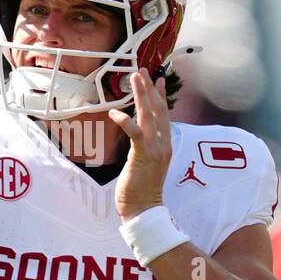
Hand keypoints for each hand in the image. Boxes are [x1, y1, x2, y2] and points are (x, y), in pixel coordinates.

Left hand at [109, 70, 171, 221]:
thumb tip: (139, 137)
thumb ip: (146, 148)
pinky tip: (115, 112)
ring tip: (135, 76)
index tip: (159, 79)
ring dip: (142, 94)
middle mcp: (164, 144)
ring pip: (149, 115)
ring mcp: (156, 149)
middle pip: (158, 109)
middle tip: (142, 70)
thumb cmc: (141, 190)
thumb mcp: (146, 164)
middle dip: (150, 87)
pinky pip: (135, 132)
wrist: (144, 209)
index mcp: (166, 145)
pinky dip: (125, 120)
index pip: (165, 115)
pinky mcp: (144, 155)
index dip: (161, 96)